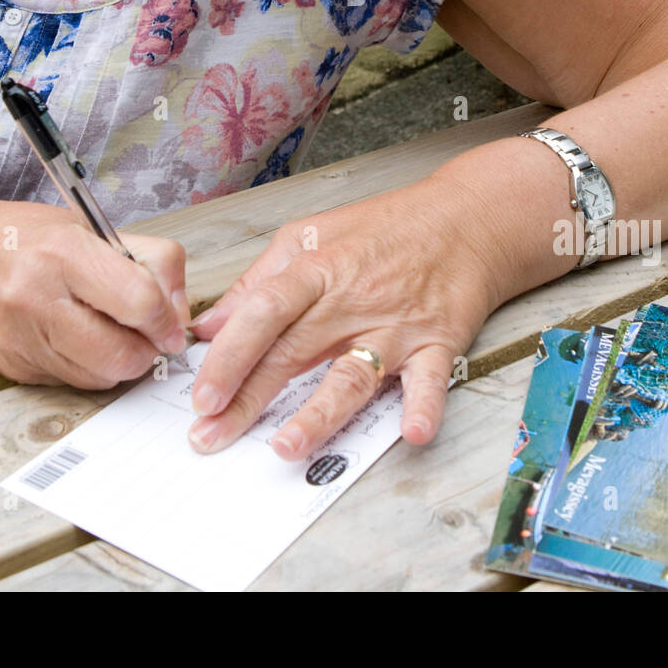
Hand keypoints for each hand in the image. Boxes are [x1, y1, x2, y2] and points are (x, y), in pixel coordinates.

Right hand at [0, 200, 189, 389]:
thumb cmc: (30, 238)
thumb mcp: (95, 228)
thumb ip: (151, 261)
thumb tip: (179, 312)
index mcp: (63, 253)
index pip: (137, 301)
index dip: (165, 319)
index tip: (171, 323)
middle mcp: (36, 299)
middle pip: (120, 355)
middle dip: (147, 352)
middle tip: (148, 336)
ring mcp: (21, 340)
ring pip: (100, 377)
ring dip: (120, 363)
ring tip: (113, 332)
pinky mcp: (14, 368)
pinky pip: (73, 382)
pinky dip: (90, 367)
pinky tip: (81, 338)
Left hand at [185, 172, 507, 460]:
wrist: (465, 220)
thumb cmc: (385, 228)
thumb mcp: (311, 235)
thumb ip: (258, 281)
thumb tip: (209, 325)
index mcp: (317, 270)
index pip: (264, 311)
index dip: (230, 353)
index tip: (202, 393)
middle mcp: (353, 300)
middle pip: (293, 352)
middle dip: (248, 399)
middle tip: (210, 436)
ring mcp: (396, 325)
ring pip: (352, 374)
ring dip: (319, 413)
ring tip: (286, 447)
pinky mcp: (437, 343)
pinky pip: (430, 379)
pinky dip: (423, 405)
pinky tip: (413, 432)